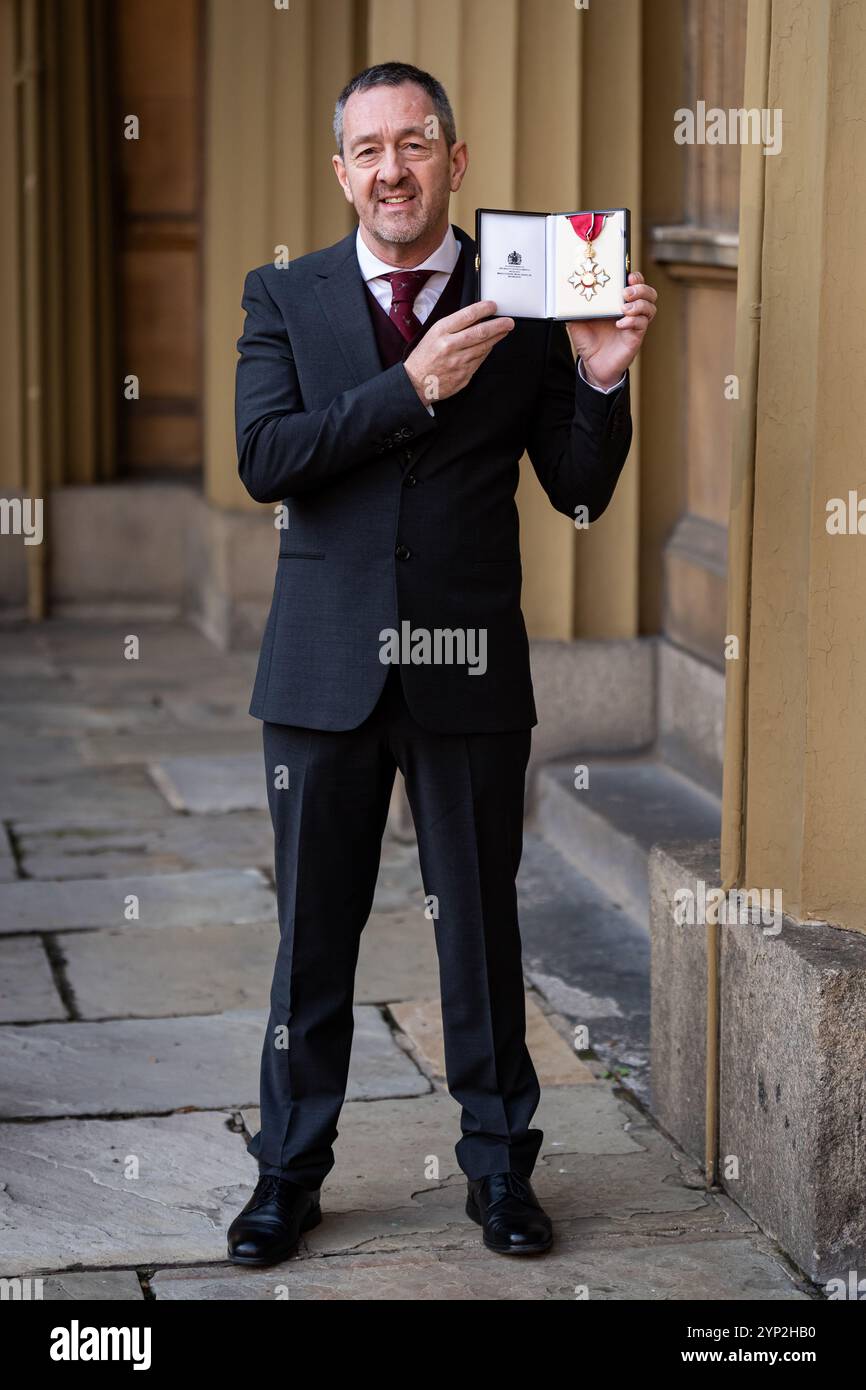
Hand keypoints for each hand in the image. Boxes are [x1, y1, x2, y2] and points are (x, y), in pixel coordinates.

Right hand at [403, 300, 513, 404]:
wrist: (415, 383)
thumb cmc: (424, 357)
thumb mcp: (433, 334)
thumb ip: (453, 326)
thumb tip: (476, 319)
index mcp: (441, 332)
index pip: (467, 315)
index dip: (484, 309)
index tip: (493, 306)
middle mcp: (450, 345)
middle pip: (481, 332)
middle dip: (498, 325)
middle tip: (509, 322)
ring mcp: (458, 362)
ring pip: (484, 347)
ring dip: (496, 338)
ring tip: (503, 331)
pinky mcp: (463, 375)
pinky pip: (480, 361)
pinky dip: (486, 352)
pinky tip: (489, 347)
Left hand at [566, 271, 656, 388]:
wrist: (592, 364)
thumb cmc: (588, 340)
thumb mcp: (577, 321)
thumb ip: (575, 308)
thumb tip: (566, 295)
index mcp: (618, 301)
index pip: (635, 283)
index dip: (635, 277)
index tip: (628, 275)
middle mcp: (630, 310)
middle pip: (649, 293)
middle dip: (641, 288)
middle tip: (626, 292)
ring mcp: (635, 324)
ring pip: (650, 308)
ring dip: (639, 304)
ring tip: (624, 308)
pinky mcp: (635, 337)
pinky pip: (642, 325)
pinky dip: (633, 321)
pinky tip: (620, 324)